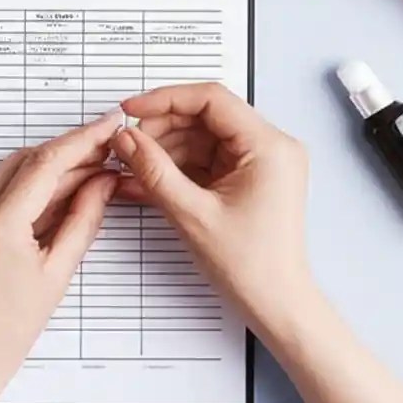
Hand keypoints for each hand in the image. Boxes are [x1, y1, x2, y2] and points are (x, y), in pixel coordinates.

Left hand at [0, 112, 121, 402]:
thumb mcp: (54, 278)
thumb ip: (82, 222)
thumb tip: (100, 184)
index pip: (47, 163)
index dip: (83, 139)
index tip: (106, 126)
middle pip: (23, 161)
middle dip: (64, 155)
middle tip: (98, 158)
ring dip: (36, 172)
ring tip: (73, 183)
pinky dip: (8, 191)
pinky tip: (33, 203)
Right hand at [109, 83, 311, 327]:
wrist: (276, 303)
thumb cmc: (252, 266)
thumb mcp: (192, 214)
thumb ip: (154, 170)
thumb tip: (126, 138)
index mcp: (269, 146)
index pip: (211, 100)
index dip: (165, 99)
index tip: (132, 110)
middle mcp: (270, 147)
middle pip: (205, 116)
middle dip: (162, 127)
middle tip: (128, 144)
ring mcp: (260, 162)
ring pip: (202, 137)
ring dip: (165, 148)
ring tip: (133, 165)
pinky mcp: (248, 178)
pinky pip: (206, 159)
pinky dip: (177, 166)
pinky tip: (148, 178)